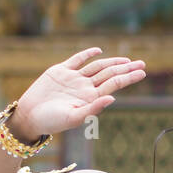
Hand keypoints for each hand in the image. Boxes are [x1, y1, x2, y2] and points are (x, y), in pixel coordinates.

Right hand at [13, 47, 146, 137]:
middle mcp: (85, 88)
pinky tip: (98, 51)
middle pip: (110, 74)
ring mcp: (74, 79)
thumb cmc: (51, 122)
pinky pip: (77, 60)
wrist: (29, 116)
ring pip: (97, 67)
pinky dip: (88, 54)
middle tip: (142, 64)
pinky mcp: (61, 72)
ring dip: (112, 62)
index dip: (128, 78)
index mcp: (91, 98)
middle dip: (126, 69)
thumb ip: (93, 109)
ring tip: (127, 60)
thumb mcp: (74, 118)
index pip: (114, 84)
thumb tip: (113, 98)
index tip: (142, 73)